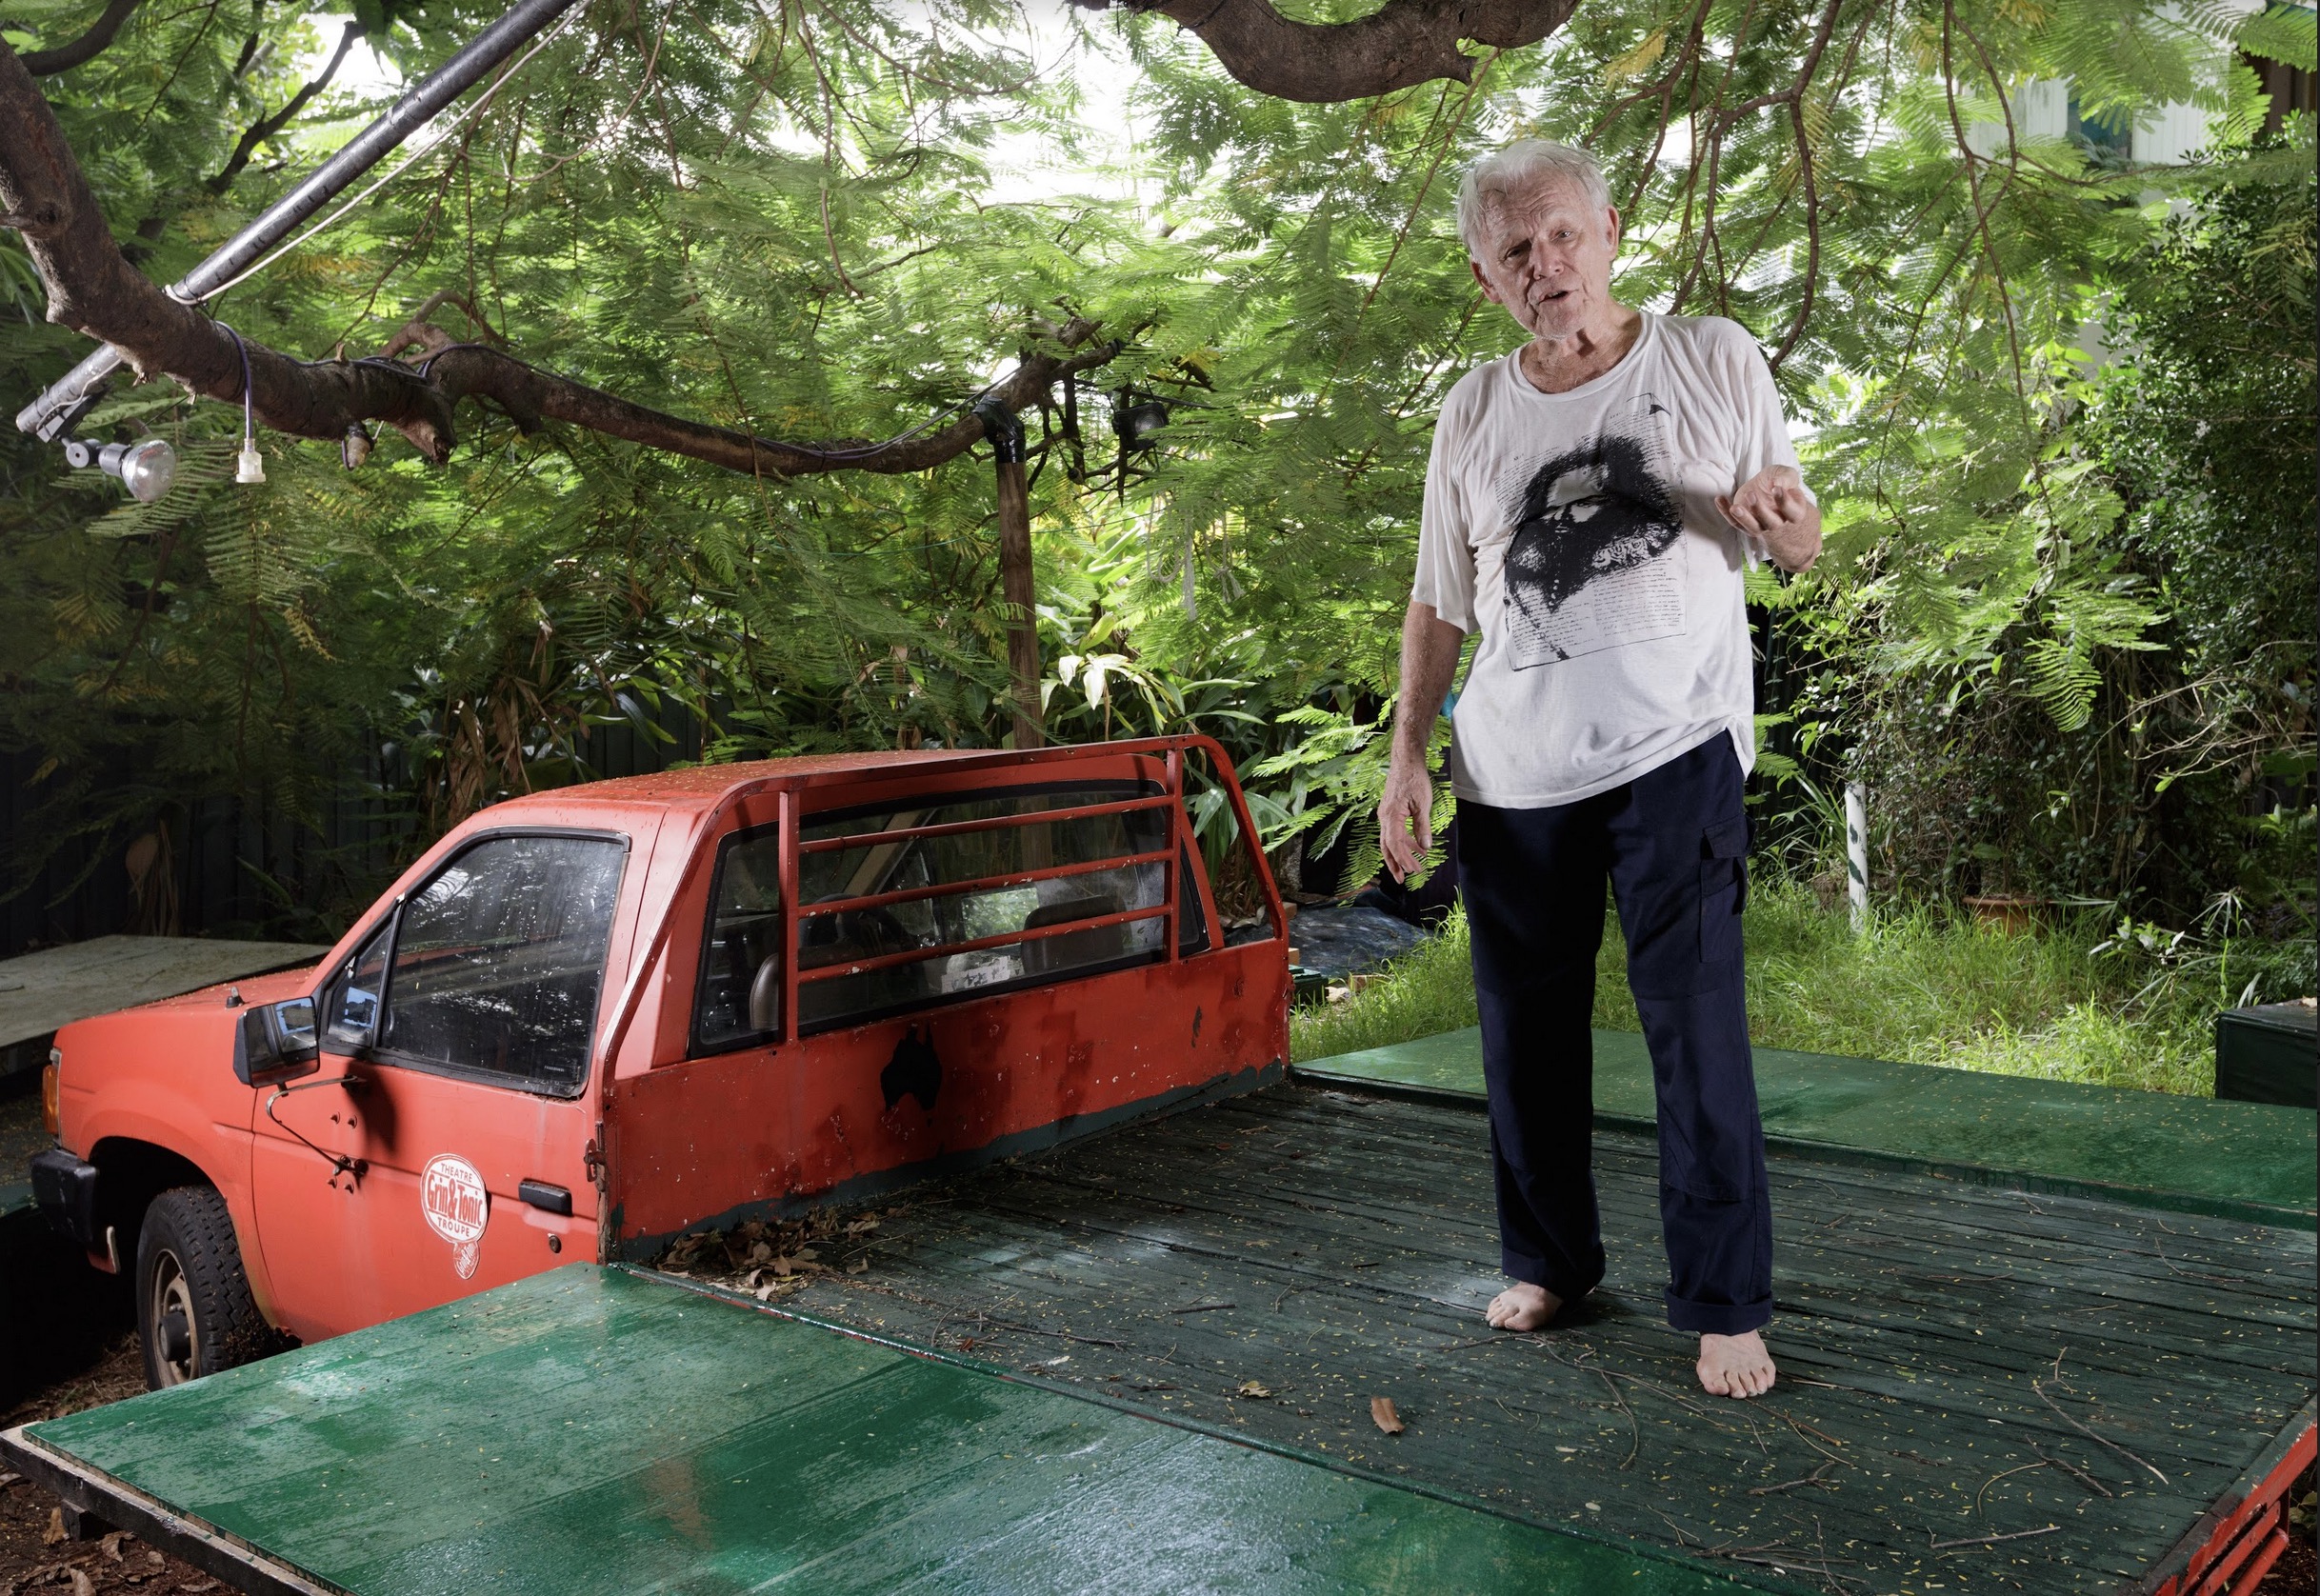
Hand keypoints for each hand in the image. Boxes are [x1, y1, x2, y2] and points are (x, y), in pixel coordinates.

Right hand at [1377, 758, 1433, 882]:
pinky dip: (1405, 842)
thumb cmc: (1413, 779)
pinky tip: (1418, 847)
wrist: (1405, 761)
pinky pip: (1395, 832)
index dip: (1402, 859)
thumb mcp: (1422, 804)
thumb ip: (1423, 827)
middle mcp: (1384, 817)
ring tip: (1412, 868)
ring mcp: (1386, 815)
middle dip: (1395, 864)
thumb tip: (1426, 847)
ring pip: (1389, 841)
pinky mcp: (1390, 812)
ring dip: (1400, 855)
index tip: (1411, 870)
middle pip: (1386, 846)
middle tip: (1403, 880)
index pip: (1394, 843)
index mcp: (1390, 816)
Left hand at [1716, 464, 1820, 572]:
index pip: (1791, 511)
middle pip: (1771, 523)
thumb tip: (1777, 483)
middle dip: (1760, 509)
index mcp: (1795, 513)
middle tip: (1751, 494)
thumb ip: (1787, 477)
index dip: (1783, 500)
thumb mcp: (1789, 477)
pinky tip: (1719, 499)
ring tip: (1735, 507)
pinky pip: (1735, 523)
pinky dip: (1726, 513)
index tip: (1775, 488)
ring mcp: (1762, 528)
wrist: (1774, 502)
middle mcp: (1779, 524)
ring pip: (1753, 528)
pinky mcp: (1747, 526)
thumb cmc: (1784, 487)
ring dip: (1743, 518)